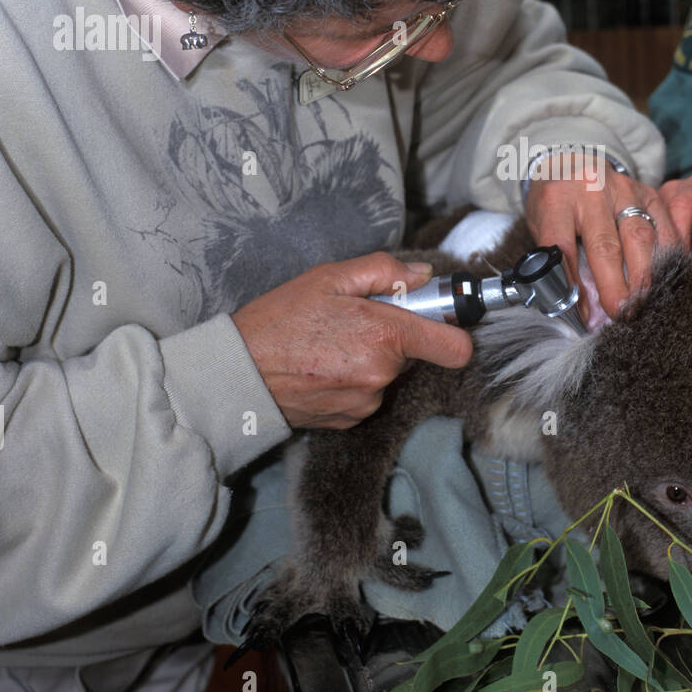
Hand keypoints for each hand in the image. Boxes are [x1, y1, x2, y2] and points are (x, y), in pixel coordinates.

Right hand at [230, 253, 472, 429]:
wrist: (236, 375)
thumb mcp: (328, 278)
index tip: (439, 318)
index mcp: (385, 336)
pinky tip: (321, 367)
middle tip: (352, 321)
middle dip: (392, 335)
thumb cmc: (278, 321)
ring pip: (387, 373)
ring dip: (369, 359)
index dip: (454, 330)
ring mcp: (366, 402)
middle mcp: (383, 375)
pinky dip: (352, 380)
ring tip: (328, 345)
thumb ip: (383, 271)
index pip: (456, 347)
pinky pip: (366, 393)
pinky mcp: (350, 420)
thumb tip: (422, 276)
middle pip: (413, 353)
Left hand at [525, 153, 679, 319]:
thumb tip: (587, 312)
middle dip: (616, 285)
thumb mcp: (543, 226)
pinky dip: (669, 254)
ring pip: (639, 235)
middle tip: (623, 314)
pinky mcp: (648, 192)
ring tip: (646, 302)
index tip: (586, 314)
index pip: (563, 247)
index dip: (575, 285)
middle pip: (605, 243)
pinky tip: (669, 277)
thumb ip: (562, 263)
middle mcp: (591, 191)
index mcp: (556, 200)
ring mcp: (623, 189)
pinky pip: (664, 226)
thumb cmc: (556, 202)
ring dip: (644, 274)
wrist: (571, 160)